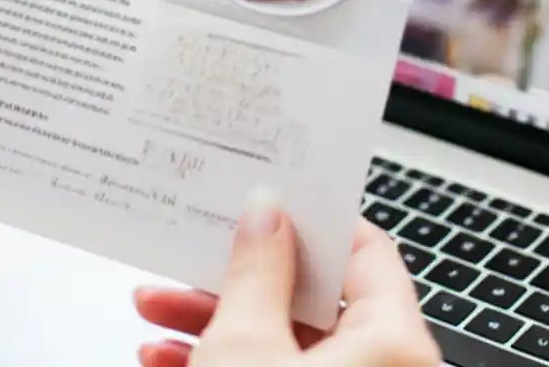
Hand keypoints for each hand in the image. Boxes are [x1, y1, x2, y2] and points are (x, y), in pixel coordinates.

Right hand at [134, 196, 440, 366]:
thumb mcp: (245, 348)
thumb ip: (255, 272)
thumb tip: (264, 214)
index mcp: (394, 342)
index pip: (365, 251)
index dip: (310, 220)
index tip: (265, 198)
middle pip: (312, 299)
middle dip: (236, 279)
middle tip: (192, 253)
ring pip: (283, 342)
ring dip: (214, 323)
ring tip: (153, 307)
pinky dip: (227, 364)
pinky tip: (165, 357)